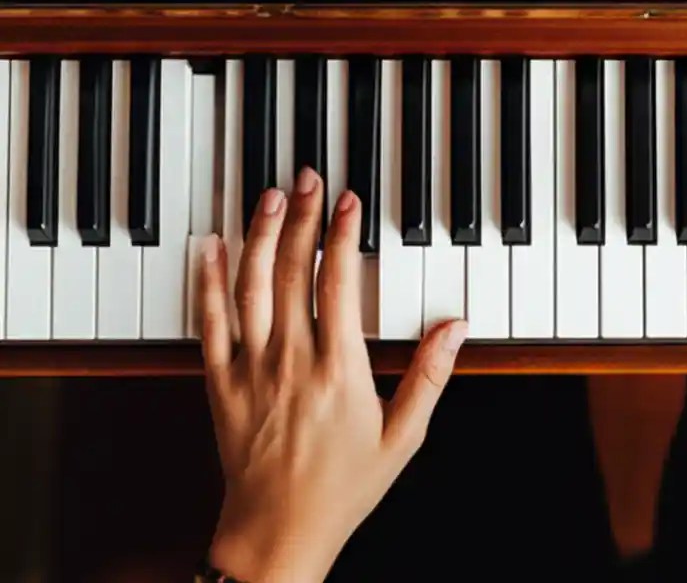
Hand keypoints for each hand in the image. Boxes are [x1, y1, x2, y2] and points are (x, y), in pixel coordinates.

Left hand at [199, 168, 467, 581]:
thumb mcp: (404, 436)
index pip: (339, 283)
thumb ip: (430, 376)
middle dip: (300, 217)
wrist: (278, 531)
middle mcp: (291, 361)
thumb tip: (456, 326)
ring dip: (258, 235)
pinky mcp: (221, 383)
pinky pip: (209, 322)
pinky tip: (209, 247)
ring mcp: (251, 369)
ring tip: (267, 196)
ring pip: (249, 286)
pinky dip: (207, 281)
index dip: (343, 234)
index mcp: (339, 370)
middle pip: (291, 271)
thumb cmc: (344, 488)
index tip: (348, 201)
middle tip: (306, 178)